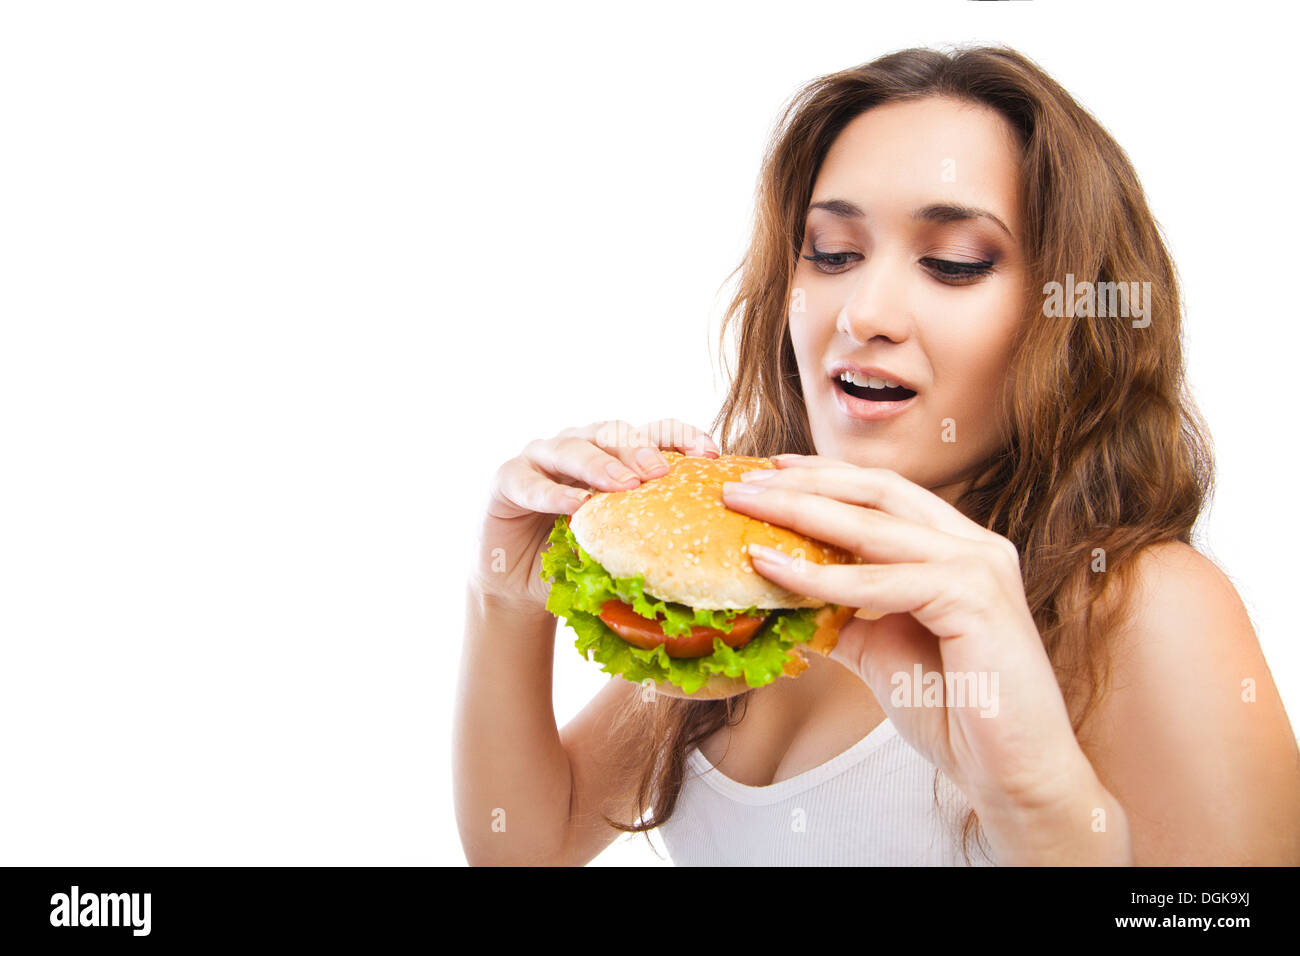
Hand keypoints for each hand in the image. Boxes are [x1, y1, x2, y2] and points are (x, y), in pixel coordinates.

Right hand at [473, 419, 719, 613]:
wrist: (519, 584)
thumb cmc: (578, 561)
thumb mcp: (619, 553)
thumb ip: (650, 548)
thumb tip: (701, 567)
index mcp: (616, 455)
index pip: (654, 431)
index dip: (681, 436)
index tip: (709, 455)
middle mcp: (580, 446)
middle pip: (613, 432)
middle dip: (639, 449)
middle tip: (659, 472)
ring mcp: (541, 458)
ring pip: (573, 447)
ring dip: (600, 464)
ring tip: (623, 485)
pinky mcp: (507, 478)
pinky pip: (529, 480)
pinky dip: (552, 492)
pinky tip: (573, 507)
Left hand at [720, 454, 1094, 817]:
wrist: (1010, 772)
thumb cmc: (956, 711)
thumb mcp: (881, 650)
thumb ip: (841, 615)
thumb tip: (783, 599)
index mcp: (958, 548)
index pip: (884, 492)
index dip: (824, 476)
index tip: (768, 470)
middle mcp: (974, 545)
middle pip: (877, 491)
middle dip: (803, 482)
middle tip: (743, 483)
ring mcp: (979, 566)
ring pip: (874, 524)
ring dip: (800, 512)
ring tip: (745, 510)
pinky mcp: (974, 598)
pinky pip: (881, 581)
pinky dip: (822, 575)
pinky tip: (773, 568)